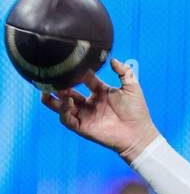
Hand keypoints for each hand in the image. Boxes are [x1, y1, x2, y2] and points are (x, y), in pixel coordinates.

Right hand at [40, 59, 158, 163]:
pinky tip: (67, 102)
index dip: (76, 70)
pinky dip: (63, 111)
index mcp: (100, 91)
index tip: (70, 62)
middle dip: (58, 83)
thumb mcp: (131, 86)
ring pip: (62, 106)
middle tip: (51, 74)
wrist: (139, 134)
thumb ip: (124, 71)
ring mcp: (86, 115)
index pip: (83, 78)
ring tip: (45, 88)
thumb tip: (113, 59)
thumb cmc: (137, 112)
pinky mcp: (84, 128)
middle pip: (67, 91)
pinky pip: (67, 120)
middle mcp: (90, 103)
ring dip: (52, 97)